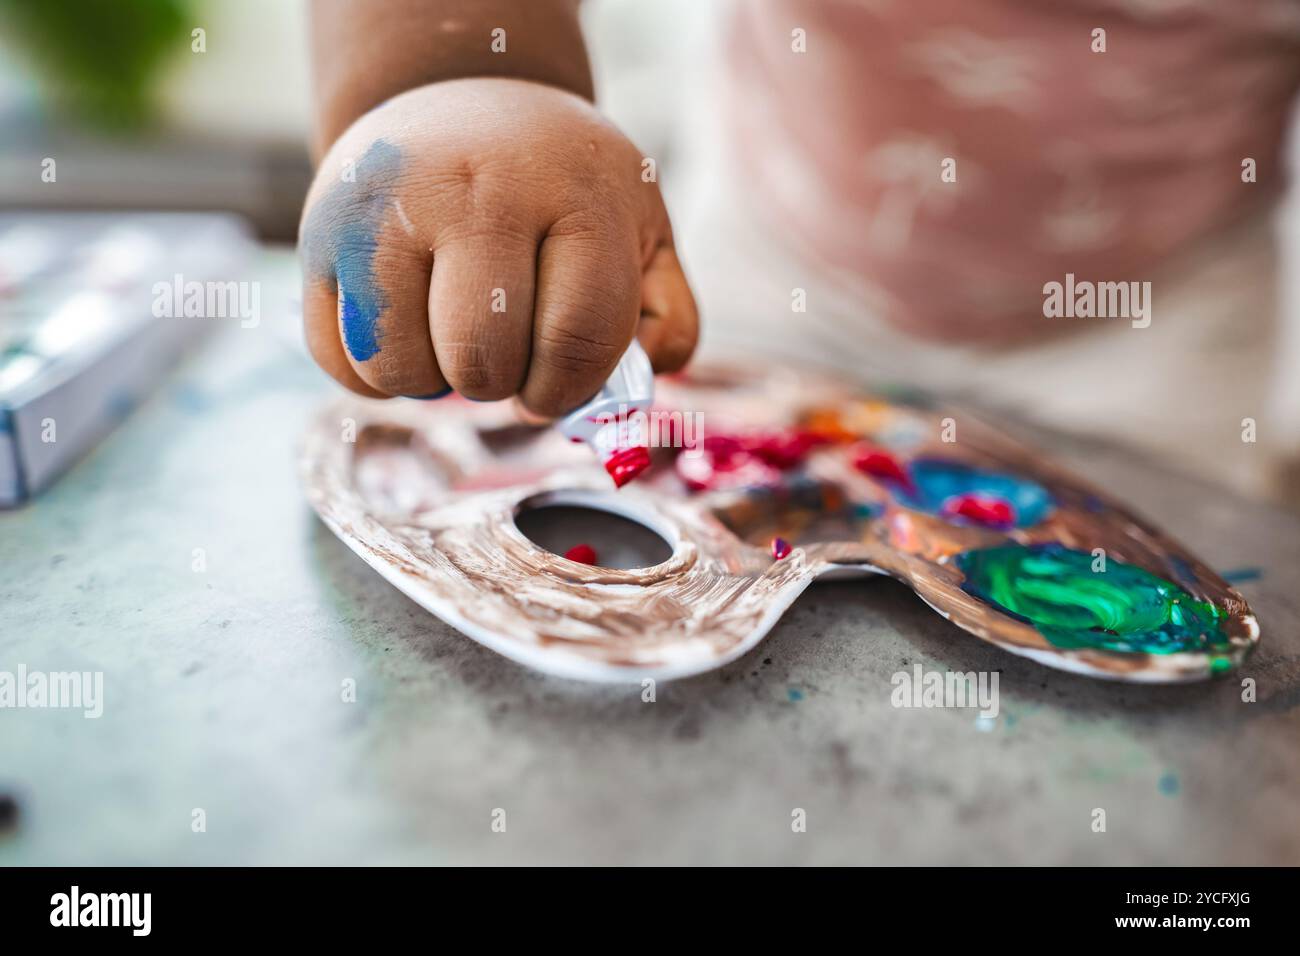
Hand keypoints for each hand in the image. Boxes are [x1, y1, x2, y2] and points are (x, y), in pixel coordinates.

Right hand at [299, 77, 697, 414]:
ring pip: (401, 370)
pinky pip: (340, 361)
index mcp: (574, 196)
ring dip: (434, 383)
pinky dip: (375, 373)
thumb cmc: (564, 189)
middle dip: (500, 385)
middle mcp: (476, 193)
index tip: (554, 384)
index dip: (567, 389)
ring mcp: (388, 210)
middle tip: (504, 356)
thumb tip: (636, 388)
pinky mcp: (322, 236)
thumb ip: (663, 317)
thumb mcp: (640, 230)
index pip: (579, 340)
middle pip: (483, 360)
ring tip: (453, 337)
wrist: (465, 97)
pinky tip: (407, 329)